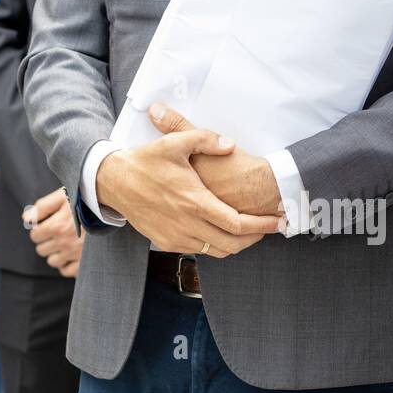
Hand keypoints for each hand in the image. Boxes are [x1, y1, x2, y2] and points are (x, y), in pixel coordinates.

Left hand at [24, 187, 84, 277]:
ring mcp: (75, 254)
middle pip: (42, 250)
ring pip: (53, 262)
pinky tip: (72, 256)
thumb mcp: (63, 196)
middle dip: (46, 242)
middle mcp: (64, 242)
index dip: (39, 230)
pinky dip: (67, 266)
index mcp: (56, 226)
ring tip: (65, 244)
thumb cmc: (88, 198)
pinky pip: (68, 271)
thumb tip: (26, 219)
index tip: (48, 225)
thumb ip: (43, 206)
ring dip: (56, 254)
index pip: (35, 236)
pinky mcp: (86, 262)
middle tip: (57, 234)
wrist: (115, 207)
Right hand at [95, 121, 284, 256]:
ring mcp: (176, 238)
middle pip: (232, 244)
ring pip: (217, 252)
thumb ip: (206, 140)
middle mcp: (187, 225)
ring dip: (237, 244)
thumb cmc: (146, 161)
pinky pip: (200, 251)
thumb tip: (230, 145)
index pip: (237, 224)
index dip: (262, 225)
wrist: (113, 181)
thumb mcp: (175, 143)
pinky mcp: (167, 243)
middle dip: (256, 238)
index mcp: (194, 202)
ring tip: (251, 231)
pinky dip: (216, 245)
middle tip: (270, 227)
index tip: (278, 221)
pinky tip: (222, 231)